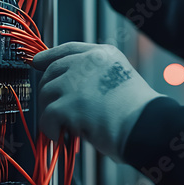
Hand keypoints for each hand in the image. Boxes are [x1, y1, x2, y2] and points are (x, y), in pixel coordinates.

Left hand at [32, 42, 162, 161]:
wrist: (146, 127)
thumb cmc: (138, 112)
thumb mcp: (118, 80)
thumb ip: (94, 77)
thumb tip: (67, 88)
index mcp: (103, 54)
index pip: (68, 49)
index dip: (49, 56)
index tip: (37, 62)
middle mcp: (88, 62)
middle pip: (52, 72)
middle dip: (49, 92)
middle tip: (54, 110)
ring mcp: (76, 81)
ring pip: (46, 94)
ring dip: (50, 112)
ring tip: (63, 125)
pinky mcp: (68, 103)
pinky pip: (47, 117)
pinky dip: (50, 129)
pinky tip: (61, 135)